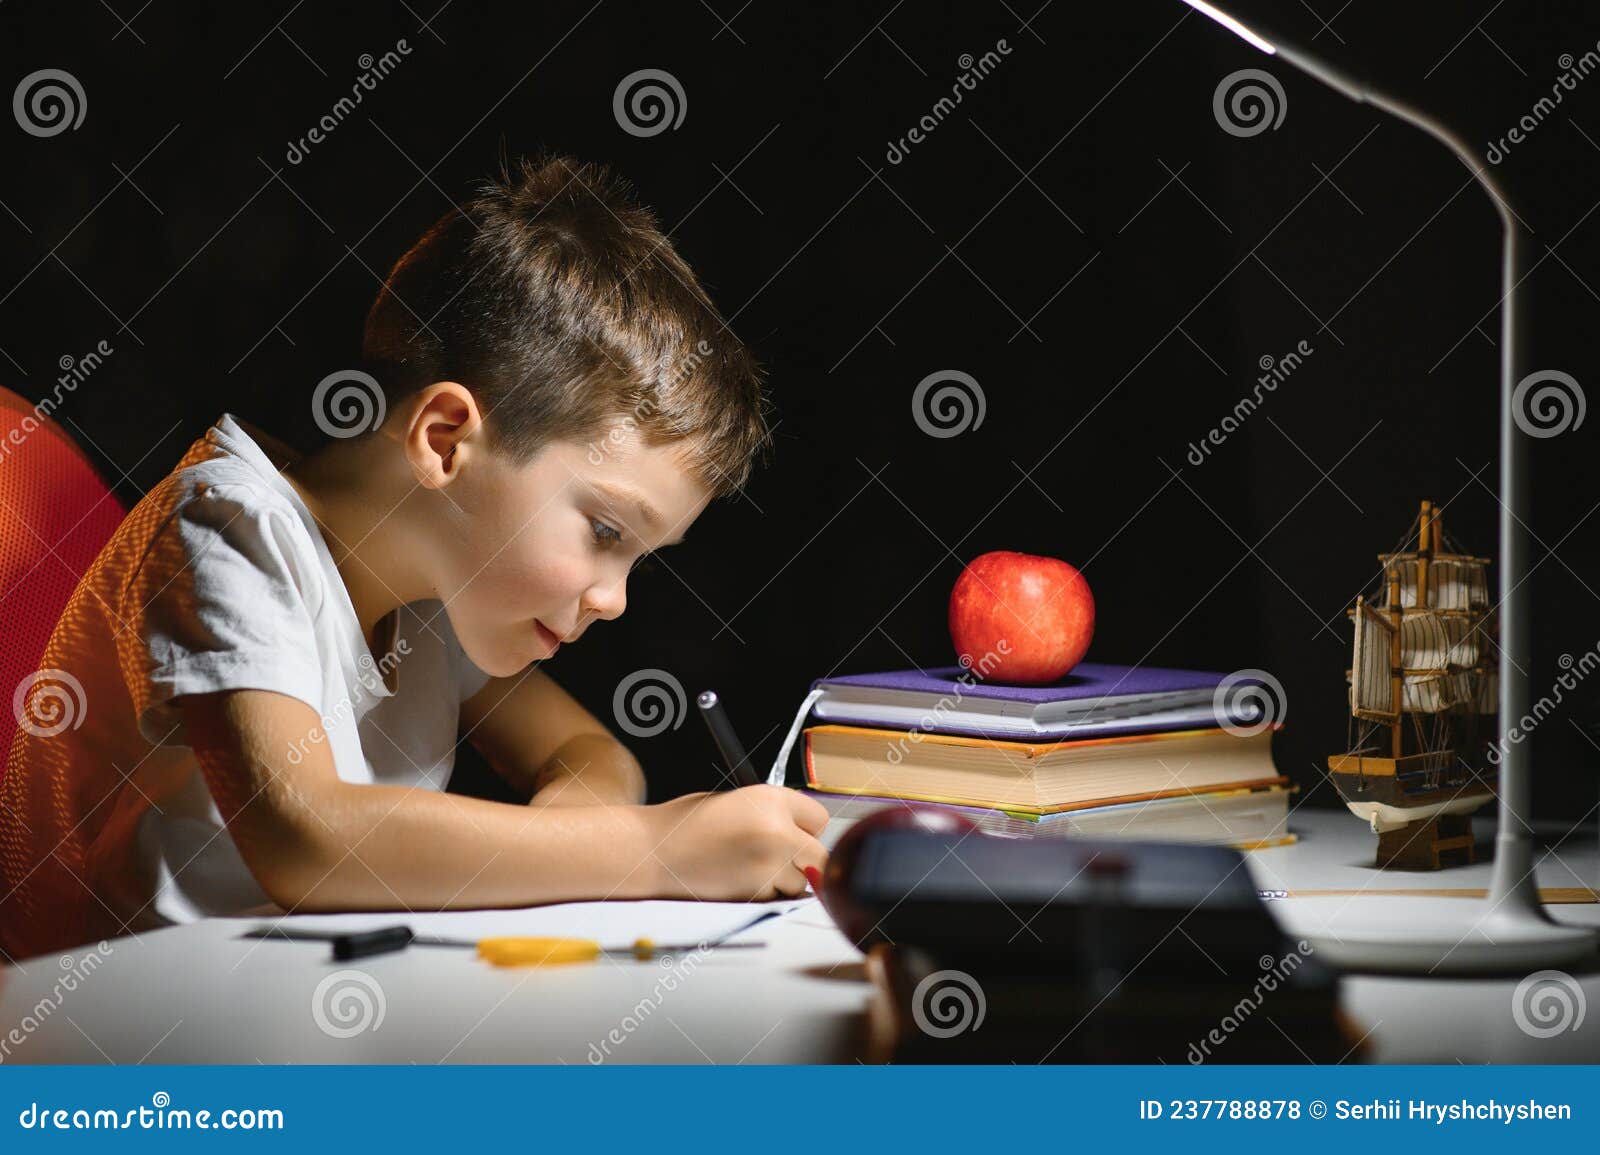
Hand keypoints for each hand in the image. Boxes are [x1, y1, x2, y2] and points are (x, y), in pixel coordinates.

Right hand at [644, 785, 828, 900]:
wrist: (654, 851)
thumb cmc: (688, 824)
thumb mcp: (738, 801)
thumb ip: (776, 814)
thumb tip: (804, 834)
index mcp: (772, 799)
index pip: (819, 818)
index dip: (805, 827)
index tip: (793, 831)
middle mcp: (778, 830)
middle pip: (818, 854)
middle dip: (803, 858)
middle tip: (776, 855)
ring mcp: (769, 864)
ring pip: (801, 881)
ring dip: (786, 879)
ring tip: (750, 867)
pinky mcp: (757, 893)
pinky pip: (778, 897)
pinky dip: (766, 894)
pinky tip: (739, 880)